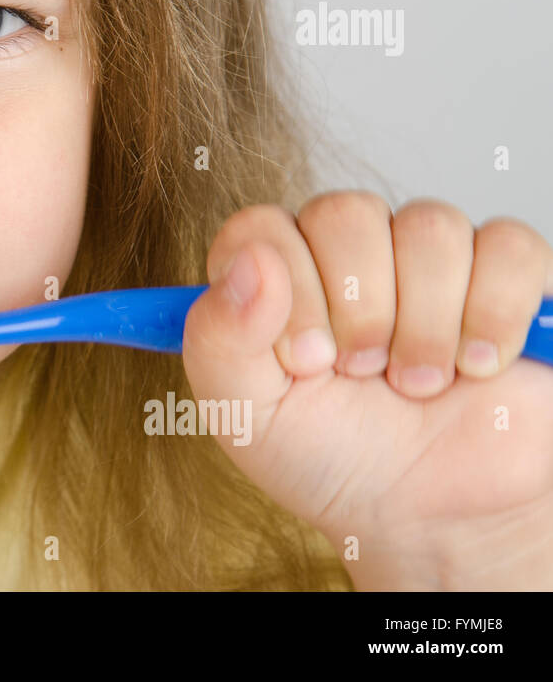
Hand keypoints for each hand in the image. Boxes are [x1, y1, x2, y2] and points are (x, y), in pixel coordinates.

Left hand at [181, 193, 552, 588]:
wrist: (432, 515)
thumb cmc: (329, 458)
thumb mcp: (246, 415)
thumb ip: (218, 338)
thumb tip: (250, 261)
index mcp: (274, 273)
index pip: (262, 228)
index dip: (284, 288)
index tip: (304, 360)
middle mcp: (345, 251)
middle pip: (345, 214)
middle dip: (357, 310)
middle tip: (361, 372)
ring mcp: (427, 257)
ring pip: (429, 227)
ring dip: (424, 324)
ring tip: (418, 382)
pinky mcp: (505, 274)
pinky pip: (508, 247)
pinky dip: (493, 315)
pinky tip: (477, 365)